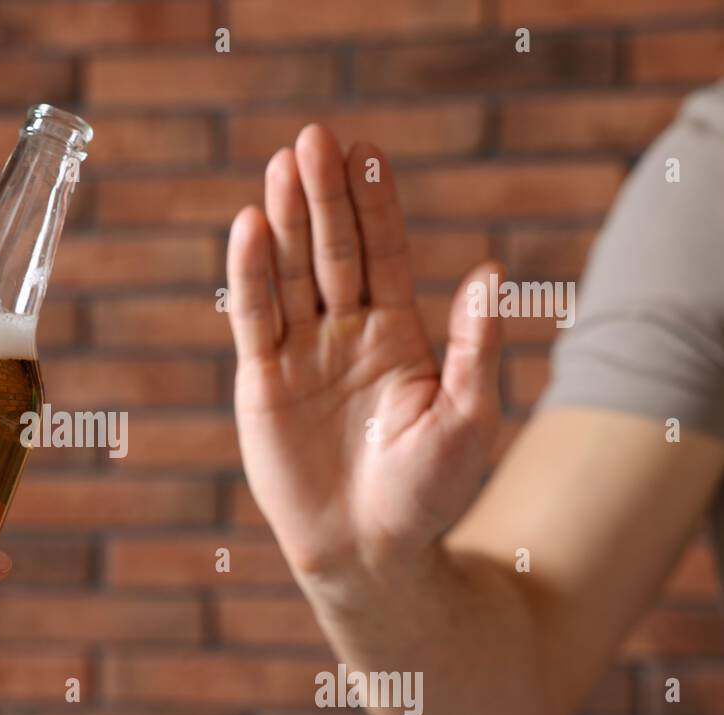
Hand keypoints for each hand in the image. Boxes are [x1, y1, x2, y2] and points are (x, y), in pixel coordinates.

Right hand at [226, 125, 501, 576]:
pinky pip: (254, 320)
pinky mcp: (262, 383)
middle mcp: (347, 333)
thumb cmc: (429, 493)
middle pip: (332, 250)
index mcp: (398, 334)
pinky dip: (250, 276)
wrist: (369, 552)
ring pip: (290, 274)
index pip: (383, 253)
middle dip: (324, 196)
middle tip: (313, 139)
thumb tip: (491, 272)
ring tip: (280, 165)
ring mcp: (301, 355)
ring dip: (284, 221)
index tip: (365, 149)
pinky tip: (248, 229)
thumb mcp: (468, 419)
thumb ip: (475, 347)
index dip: (373, 202)